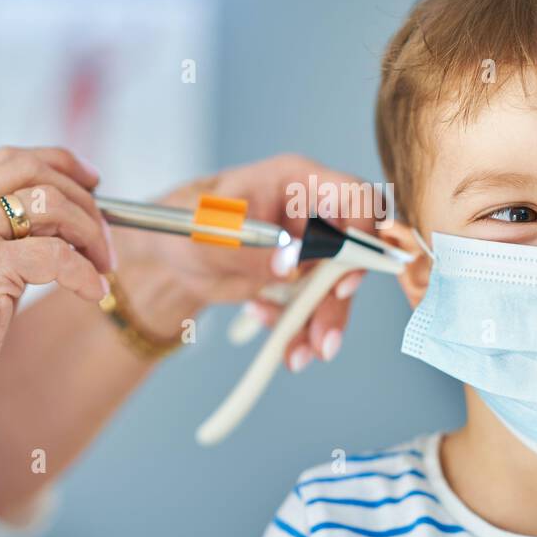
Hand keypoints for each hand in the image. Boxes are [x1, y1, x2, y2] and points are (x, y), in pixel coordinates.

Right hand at [0, 146, 115, 433]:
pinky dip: (85, 271)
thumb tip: (53, 221)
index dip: (58, 164)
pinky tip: (93, 291)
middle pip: (31, 169)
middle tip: (105, 230)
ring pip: (50, 204)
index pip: (7, 160)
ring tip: (102, 264)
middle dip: (81, 194)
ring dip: (90, 231)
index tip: (91, 181)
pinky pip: (58, 254)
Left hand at [111, 153, 381, 370]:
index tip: (347, 276)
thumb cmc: (187, 223)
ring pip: (337, 287)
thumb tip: (291, 263)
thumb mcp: (210, 233)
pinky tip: (277, 338)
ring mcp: (310, 247)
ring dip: (322, 323)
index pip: (355, 196)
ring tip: (298, 353)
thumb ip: (252, 246)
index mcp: (297, 183)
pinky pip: (315, 306)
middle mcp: (312, 214)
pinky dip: (300, 329)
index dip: (363, 233)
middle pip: (352, 251)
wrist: (173, 256)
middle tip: (323, 336)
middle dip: (339, 298)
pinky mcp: (302, 278)